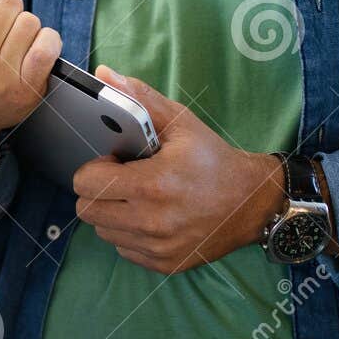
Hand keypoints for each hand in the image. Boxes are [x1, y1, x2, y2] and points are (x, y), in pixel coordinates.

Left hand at [71, 65, 285, 273]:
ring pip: (102, 231)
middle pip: (87, 210)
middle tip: (123, 179)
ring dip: (111, 213)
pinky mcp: (164, 263)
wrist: (253, 203)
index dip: (94, 168)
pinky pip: (123, 249)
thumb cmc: (213, 159)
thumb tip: (103, 74)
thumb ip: (139, 98)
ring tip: (137, 197)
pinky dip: (128, 233)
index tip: (114, 161)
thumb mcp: (180, 123)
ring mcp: (158, 247)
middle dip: (97, 191)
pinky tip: (150, 216)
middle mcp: (151, 222)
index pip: (85, 183)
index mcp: (151, 185)